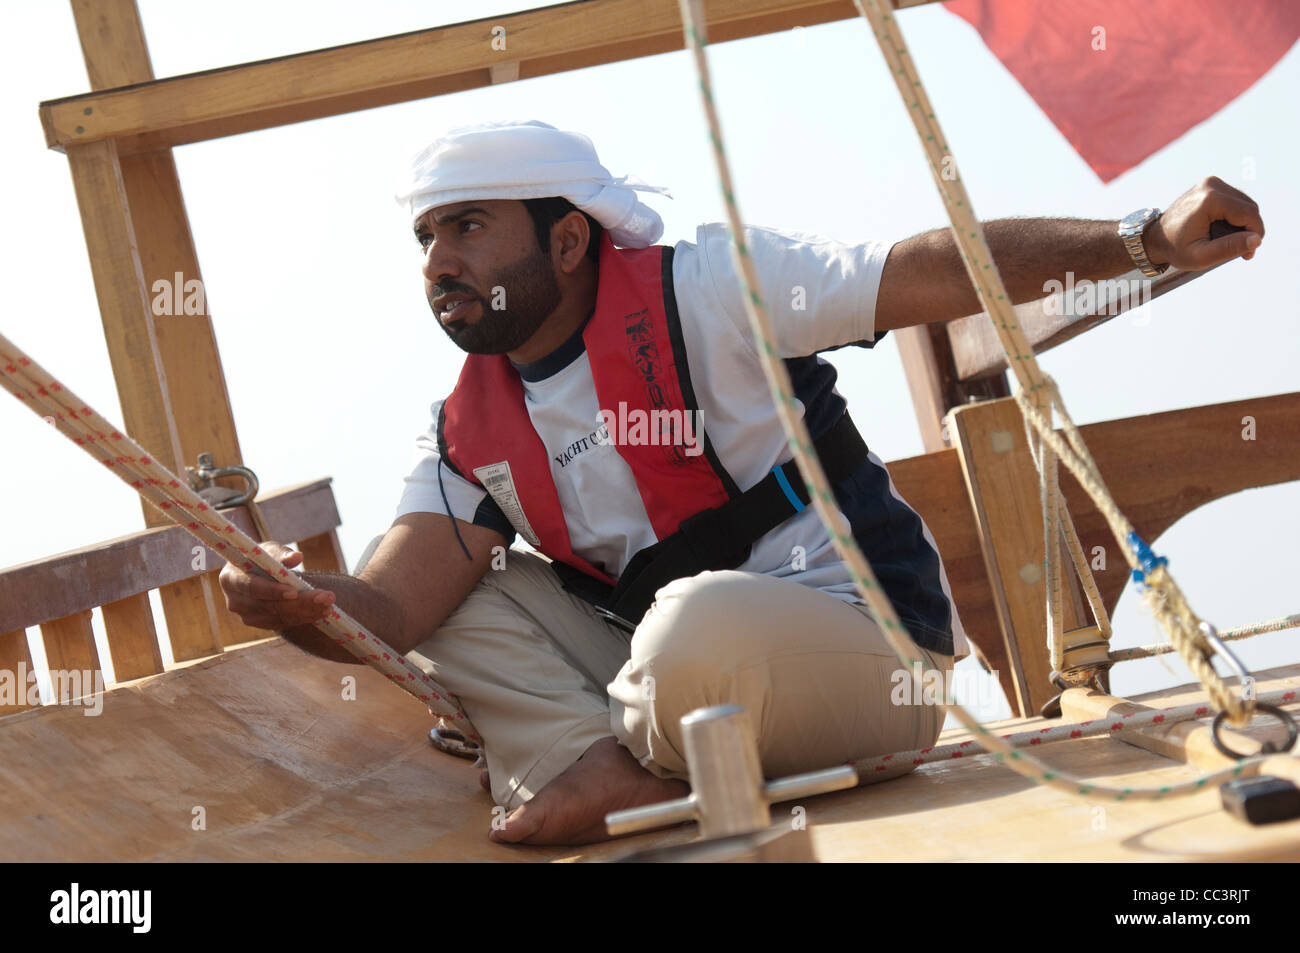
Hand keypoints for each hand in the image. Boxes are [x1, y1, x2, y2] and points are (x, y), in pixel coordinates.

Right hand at [217, 539, 335, 629]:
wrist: (259, 574)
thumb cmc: (261, 557)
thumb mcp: (269, 550)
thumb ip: (282, 553)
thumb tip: (296, 557)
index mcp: (231, 579)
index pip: (252, 588)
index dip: (272, 591)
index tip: (294, 592)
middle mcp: (236, 602)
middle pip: (271, 606)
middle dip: (301, 602)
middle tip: (326, 597)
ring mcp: (248, 616)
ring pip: (281, 616)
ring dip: (308, 611)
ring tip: (329, 603)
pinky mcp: (262, 624)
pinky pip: (286, 622)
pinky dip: (305, 616)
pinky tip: (323, 611)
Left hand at [1144, 176, 1263, 270]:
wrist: (1155, 237)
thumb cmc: (1175, 249)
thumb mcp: (1201, 256)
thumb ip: (1229, 248)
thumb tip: (1256, 239)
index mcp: (1210, 199)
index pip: (1248, 214)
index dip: (1254, 235)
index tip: (1247, 254)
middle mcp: (1212, 185)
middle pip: (1249, 208)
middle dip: (1250, 230)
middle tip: (1241, 252)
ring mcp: (1211, 182)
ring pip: (1245, 204)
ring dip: (1244, 224)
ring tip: (1231, 243)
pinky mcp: (1212, 185)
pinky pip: (1236, 201)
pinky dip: (1236, 217)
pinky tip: (1225, 231)